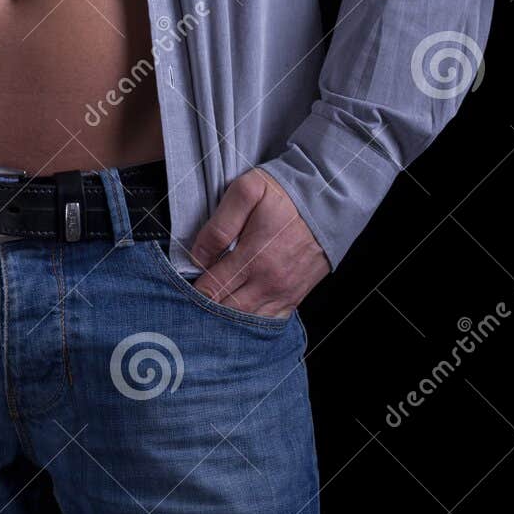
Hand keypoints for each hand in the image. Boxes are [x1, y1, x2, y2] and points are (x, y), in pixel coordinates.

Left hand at [189, 168, 328, 317]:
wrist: (329, 200)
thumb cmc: (285, 195)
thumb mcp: (247, 192)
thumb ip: (220, 225)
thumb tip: (198, 255)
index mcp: (254, 257)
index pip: (212, 289)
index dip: (193, 291)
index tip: (184, 285)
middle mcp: (269, 282)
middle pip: (227, 310)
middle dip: (206, 307)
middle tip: (193, 299)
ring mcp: (284, 293)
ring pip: (247, 321)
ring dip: (227, 318)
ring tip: (213, 306)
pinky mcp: (295, 296)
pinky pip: (269, 321)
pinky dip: (252, 321)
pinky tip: (240, 312)